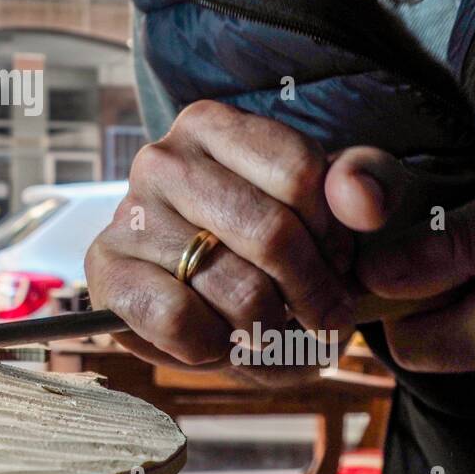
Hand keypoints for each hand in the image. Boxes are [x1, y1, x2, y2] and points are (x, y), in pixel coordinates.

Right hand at [85, 100, 357, 368]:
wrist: (209, 302)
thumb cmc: (278, 247)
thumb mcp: (338, 204)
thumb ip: (369, 184)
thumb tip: (362, 204)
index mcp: (212, 126)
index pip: (300, 174)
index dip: (335, 236)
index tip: (336, 262)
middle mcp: (161, 159)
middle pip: (271, 234)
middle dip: (312, 293)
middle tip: (321, 317)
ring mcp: (127, 215)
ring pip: (235, 288)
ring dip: (271, 333)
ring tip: (272, 334)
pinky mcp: (105, 271)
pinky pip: (178, 320)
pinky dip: (213, 348)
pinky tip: (218, 340)